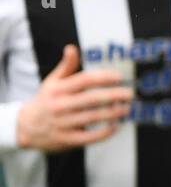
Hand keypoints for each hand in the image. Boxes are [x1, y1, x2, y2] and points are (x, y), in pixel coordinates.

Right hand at [16, 44, 132, 151]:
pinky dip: (105, 132)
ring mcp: (63, 123)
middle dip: (114, 95)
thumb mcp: (52, 82)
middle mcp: (60, 105)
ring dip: (114, 113)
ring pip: (93, 117)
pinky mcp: (66, 139)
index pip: (84, 80)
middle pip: (92, 99)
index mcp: (58, 90)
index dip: (103, 77)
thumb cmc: (46, 101)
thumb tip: (72, 48)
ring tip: (127, 108)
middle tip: (129, 94)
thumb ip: (66, 67)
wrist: (25, 128)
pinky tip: (116, 126)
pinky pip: (90, 137)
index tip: (119, 77)